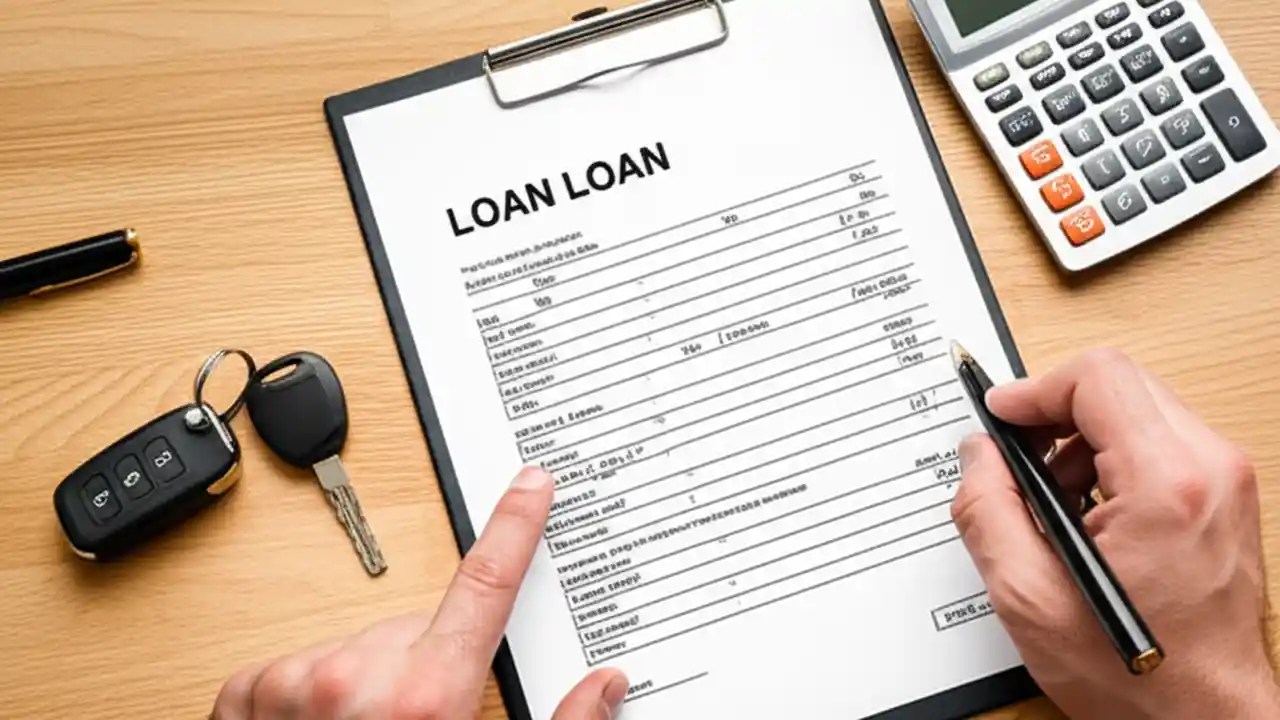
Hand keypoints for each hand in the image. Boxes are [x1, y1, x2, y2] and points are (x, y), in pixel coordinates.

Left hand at [212, 467, 627, 719]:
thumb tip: (606, 686)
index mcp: (430, 700)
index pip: (487, 585)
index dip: (515, 528)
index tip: (528, 486)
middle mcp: (360, 681)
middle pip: (415, 631)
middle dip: (422, 664)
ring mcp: (297, 686)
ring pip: (355, 650)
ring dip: (362, 685)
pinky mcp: (248, 696)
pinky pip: (294, 668)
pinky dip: (303, 697)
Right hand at [952, 349, 1279, 719]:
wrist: (1206, 718)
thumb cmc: (1137, 673)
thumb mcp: (1028, 595)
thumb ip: (988, 509)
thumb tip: (978, 454)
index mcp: (1167, 486)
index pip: (1099, 378)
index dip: (1035, 390)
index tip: (1001, 416)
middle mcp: (1209, 471)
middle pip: (1120, 384)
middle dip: (1056, 413)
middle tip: (1019, 458)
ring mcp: (1225, 482)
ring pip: (1139, 408)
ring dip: (1082, 441)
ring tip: (1054, 502)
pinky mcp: (1224, 496)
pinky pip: (1160, 442)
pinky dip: (1112, 460)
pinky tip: (1089, 515)